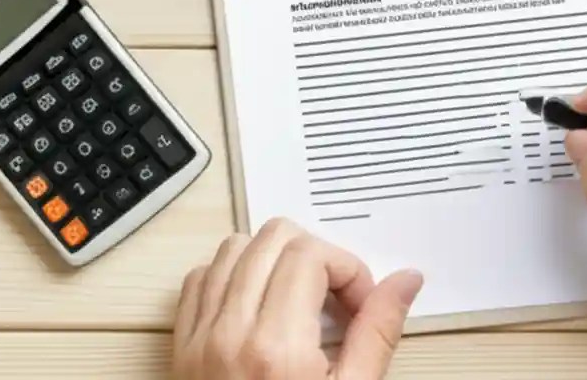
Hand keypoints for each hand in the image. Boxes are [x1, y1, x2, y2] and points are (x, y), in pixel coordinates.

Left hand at [173, 219, 422, 379]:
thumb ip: (378, 332)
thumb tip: (405, 280)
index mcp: (277, 347)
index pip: (311, 255)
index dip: (349, 268)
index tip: (360, 303)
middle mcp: (230, 333)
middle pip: (273, 238)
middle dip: (315, 255)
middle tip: (334, 299)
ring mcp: (199, 338)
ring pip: (232, 248)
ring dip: (271, 260)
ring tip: (298, 300)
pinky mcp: (180, 348)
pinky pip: (199, 280)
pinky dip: (229, 277)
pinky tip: (257, 306)